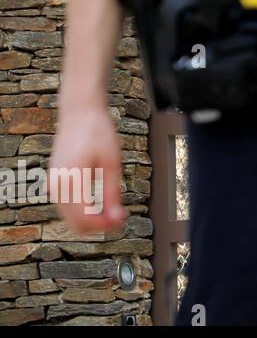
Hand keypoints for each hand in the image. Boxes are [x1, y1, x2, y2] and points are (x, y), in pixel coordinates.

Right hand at [50, 103, 126, 232]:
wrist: (79, 111)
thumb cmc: (97, 132)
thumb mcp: (111, 163)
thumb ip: (112, 193)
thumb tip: (116, 218)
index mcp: (71, 179)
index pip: (84, 219)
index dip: (104, 225)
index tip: (121, 220)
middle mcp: (57, 184)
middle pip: (74, 223)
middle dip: (97, 226)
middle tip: (119, 218)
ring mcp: (53, 182)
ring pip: (68, 217)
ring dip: (89, 220)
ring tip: (112, 211)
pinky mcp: (54, 180)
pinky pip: (65, 206)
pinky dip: (80, 211)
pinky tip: (97, 205)